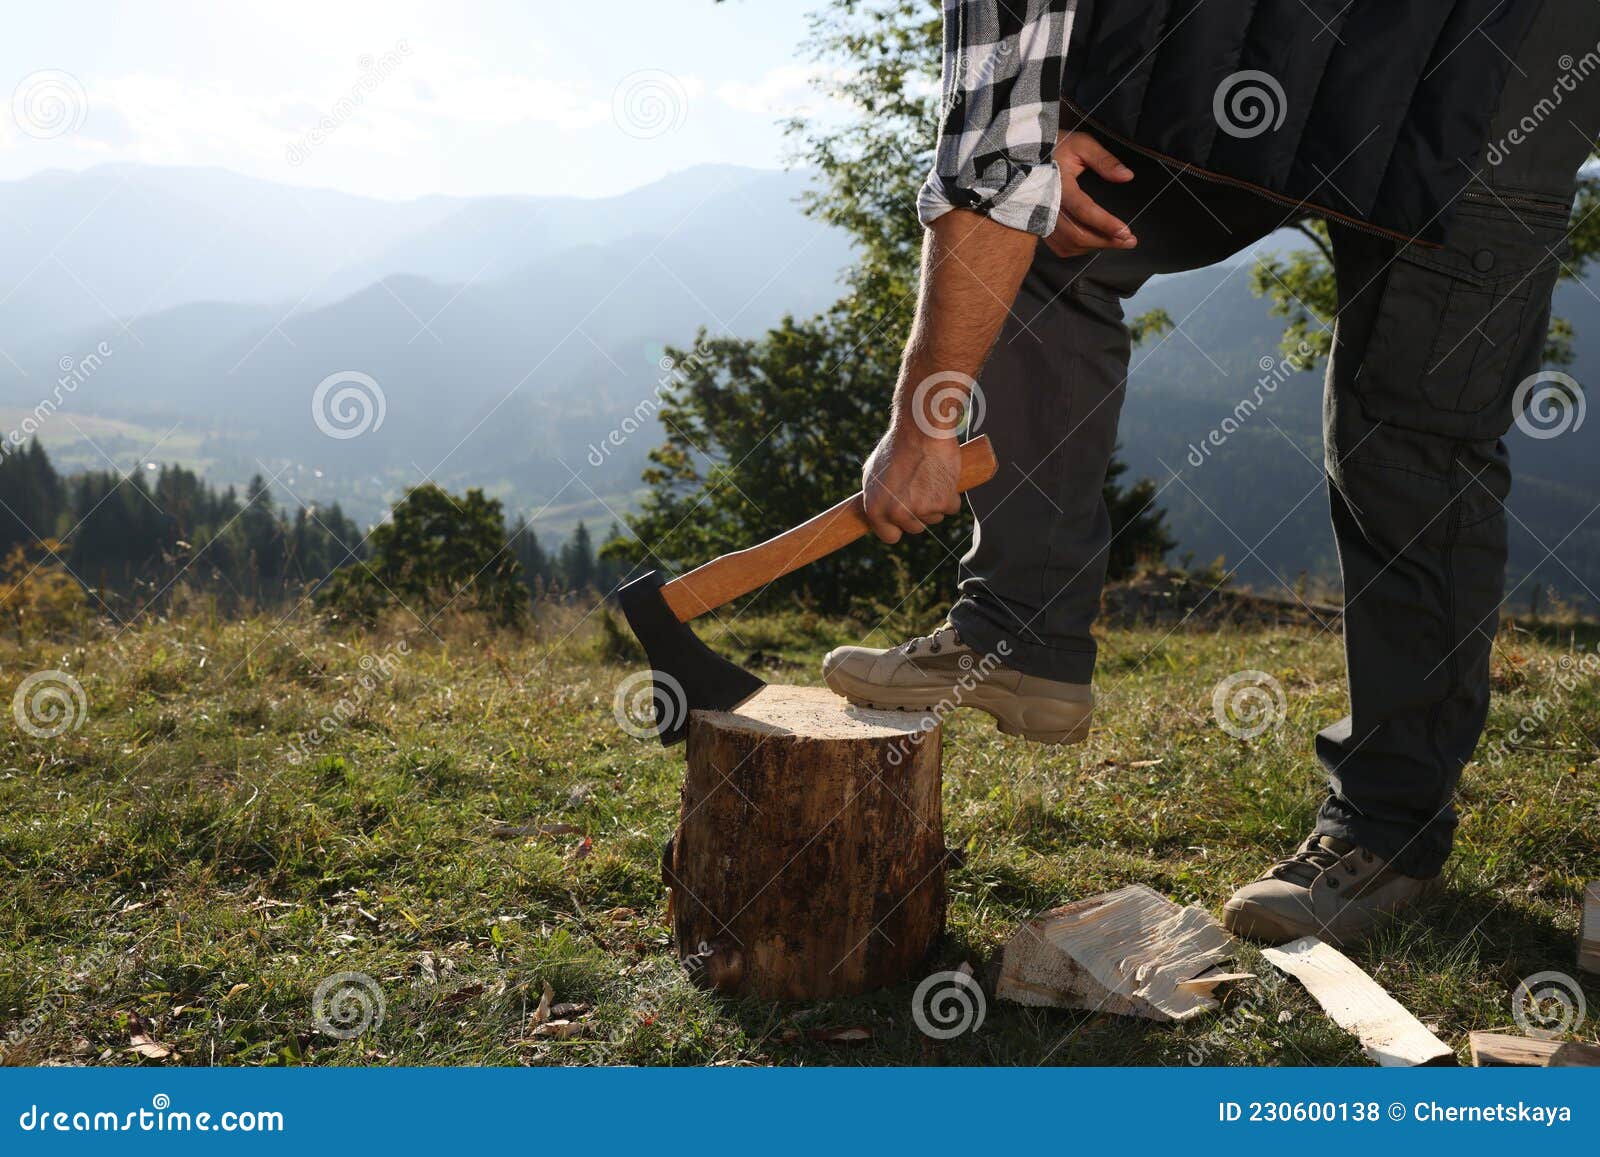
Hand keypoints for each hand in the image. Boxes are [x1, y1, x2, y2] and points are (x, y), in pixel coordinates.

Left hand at [861, 421, 962, 543]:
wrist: (921, 429)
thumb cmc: (898, 445)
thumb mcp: (874, 472)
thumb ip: (877, 495)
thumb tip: (879, 511)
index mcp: (875, 508)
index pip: (889, 536)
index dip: (898, 527)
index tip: (905, 519)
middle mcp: (896, 513)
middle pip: (915, 528)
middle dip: (920, 512)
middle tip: (920, 487)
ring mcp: (920, 509)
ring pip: (935, 518)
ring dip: (936, 502)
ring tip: (929, 475)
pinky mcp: (943, 502)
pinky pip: (952, 508)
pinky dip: (952, 494)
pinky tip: (943, 475)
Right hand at [1044, 131, 1137, 257]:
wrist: (1023, 157)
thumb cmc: (1054, 148)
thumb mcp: (1081, 145)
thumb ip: (1104, 160)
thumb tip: (1126, 176)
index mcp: (1059, 186)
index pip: (1085, 211)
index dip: (1106, 224)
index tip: (1125, 231)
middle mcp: (1048, 208)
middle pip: (1079, 234)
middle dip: (1107, 241)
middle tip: (1129, 240)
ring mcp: (1042, 220)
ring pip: (1071, 244)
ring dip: (1095, 246)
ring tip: (1116, 241)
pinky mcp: (1041, 227)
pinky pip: (1061, 247)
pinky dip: (1080, 249)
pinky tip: (1093, 242)